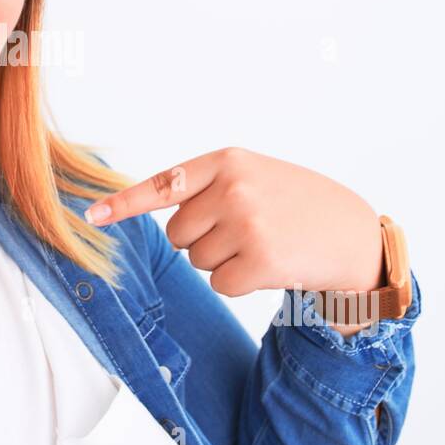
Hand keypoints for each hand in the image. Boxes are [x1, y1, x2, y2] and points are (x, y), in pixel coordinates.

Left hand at [84, 147, 384, 336]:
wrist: (354, 233)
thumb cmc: (297, 204)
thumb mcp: (255, 175)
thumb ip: (209, 185)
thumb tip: (158, 214)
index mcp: (228, 161)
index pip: (163, 184)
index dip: (124, 204)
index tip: (91, 216)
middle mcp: (234, 188)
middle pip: (177, 234)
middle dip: (203, 240)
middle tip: (245, 231)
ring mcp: (247, 223)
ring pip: (197, 261)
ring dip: (224, 262)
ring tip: (262, 244)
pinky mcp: (261, 260)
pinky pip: (221, 284)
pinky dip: (241, 283)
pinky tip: (271, 265)